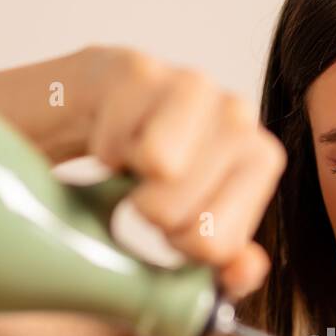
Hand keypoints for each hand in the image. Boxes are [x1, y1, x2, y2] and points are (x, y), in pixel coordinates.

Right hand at [89, 47, 284, 301]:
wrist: (77, 109)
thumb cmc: (139, 174)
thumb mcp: (183, 233)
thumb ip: (224, 265)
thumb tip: (247, 269)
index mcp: (258, 160)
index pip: (216, 245)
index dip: (176, 246)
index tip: (172, 219)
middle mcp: (239, 115)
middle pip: (186, 213)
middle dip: (153, 214)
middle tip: (143, 188)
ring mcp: (192, 85)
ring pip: (163, 169)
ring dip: (128, 179)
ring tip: (130, 162)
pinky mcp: (138, 66)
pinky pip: (115, 140)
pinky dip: (100, 149)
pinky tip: (109, 132)